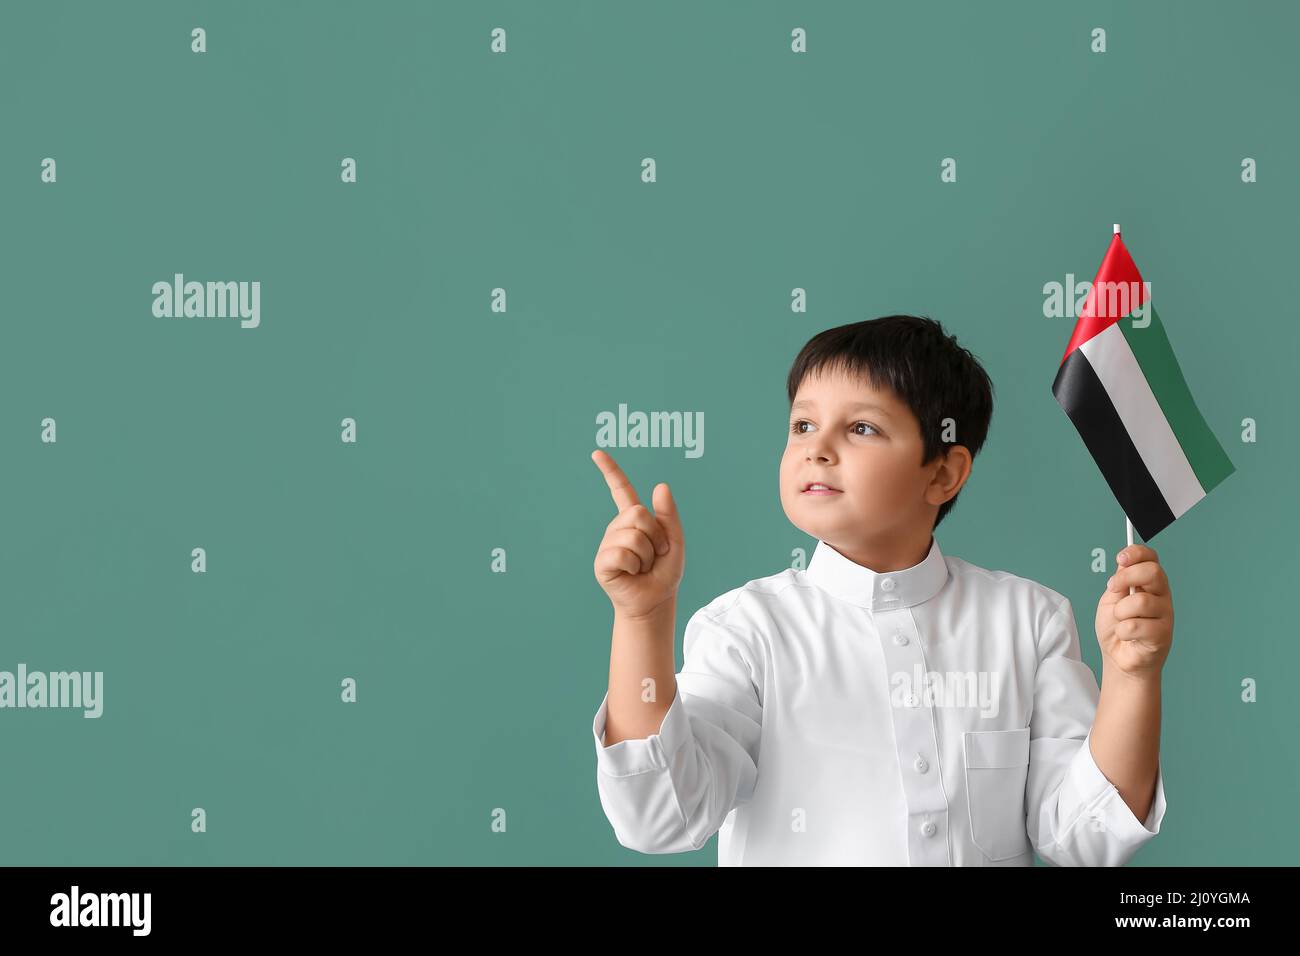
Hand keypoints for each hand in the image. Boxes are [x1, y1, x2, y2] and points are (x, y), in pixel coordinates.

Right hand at [591, 450, 684, 619]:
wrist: (655, 600)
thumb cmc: (664, 571)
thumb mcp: (675, 540)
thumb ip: (669, 514)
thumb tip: (660, 485)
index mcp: (633, 519)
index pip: (620, 490)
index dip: (610, 471)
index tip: (597, 453)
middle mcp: (617, 527)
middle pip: (637, 513)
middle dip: (655, 536)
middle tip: (655, 554)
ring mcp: (607, 544)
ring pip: (633, 536)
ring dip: (647, 554)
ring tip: (643, 566)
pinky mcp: (602, 562)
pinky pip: (622, 554)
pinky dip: (634, 565)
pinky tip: (631, 573)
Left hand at [1095, 544, 1173, 679]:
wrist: (1118, 658)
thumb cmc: (1116, 628)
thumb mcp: (1111, 599)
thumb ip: (1120, 581)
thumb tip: (1124, 562)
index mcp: (1149, 584)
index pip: (1151, 559)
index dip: (1137, 553)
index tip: (1120, 558)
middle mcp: (1161, 596)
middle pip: (1154, 572)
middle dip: (1127, 577)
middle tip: (1113, 588)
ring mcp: (1165, 615)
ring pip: (1140, 601)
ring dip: (1120, 612)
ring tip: (1120, 622)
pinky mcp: (1163, 635)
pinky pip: (1135, 626)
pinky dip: (1122, 631)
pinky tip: (1127, 636)